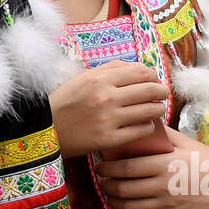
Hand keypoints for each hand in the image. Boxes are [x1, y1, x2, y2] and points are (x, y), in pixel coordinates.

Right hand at [50, 61, 168, 158]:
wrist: (46, 129)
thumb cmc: (66, 101)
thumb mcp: (84, 77)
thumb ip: (111, 69)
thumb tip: (140, 68)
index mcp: (100, 79)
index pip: (142, 72)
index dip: (153, 76)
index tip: (153, 80)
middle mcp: (107, 97)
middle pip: (150, 90)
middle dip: (162, 92)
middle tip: (162, 94)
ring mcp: (109, 120)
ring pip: (149, 111)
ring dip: (157, 109)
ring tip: (156, 110)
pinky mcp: (109, 139)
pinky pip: (140, 131)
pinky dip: (147, 127)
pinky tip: (144, 125)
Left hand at [95, 129, 208, 208]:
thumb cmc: (207, 162)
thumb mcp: (187, 144)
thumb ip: (164, 135)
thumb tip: (142, 122)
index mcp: (164, 163)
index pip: (127, 167)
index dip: (108, 168)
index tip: (100, 166)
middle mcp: (163, 185)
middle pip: (124, 188)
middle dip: (106, 185)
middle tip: (100, 181)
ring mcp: (168, 204)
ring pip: (131, 206)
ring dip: (115, 201)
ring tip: (109, 195)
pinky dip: (139, 208)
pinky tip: (134, 202)